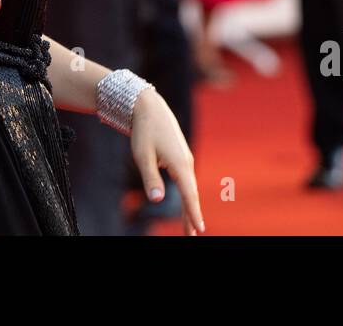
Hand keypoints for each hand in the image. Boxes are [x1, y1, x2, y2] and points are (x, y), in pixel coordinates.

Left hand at [129, 88, 204, 235]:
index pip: (189, 194)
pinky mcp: (180, 156)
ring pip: (190, 187)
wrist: (148, 106)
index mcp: (179, 163)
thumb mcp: (142, 156)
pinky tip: (186, 203)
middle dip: (193, 215)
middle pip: (192, 193)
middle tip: (193, 234)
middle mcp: (186, 162)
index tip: (199, 229)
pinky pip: (186, 180)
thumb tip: (157, 200)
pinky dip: (188, 194)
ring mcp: (185, 158)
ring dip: (190, 206)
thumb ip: (150, 178)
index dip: (193, 213)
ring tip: (190, 226)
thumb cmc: (143, 131)